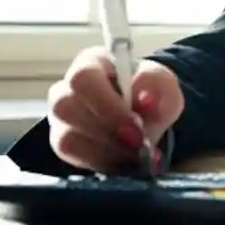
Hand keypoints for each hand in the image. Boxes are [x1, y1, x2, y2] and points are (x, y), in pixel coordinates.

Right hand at [47, 46, 183, 173]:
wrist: (145, 113)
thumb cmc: (149, 91)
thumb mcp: (164, 84)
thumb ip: (159, 86)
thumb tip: (146, 98)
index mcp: (91, 63)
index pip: (83, 78)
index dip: (106, 104)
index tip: (135, 123)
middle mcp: (67, 88)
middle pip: (66, 108)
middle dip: (106, 130)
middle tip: (137, 144)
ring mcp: (61, 117)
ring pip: (65, 136)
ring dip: (104, 150)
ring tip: (134, 154)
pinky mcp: (62, 142)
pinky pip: (71, 157)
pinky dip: (100, 161)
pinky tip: (122, 161)